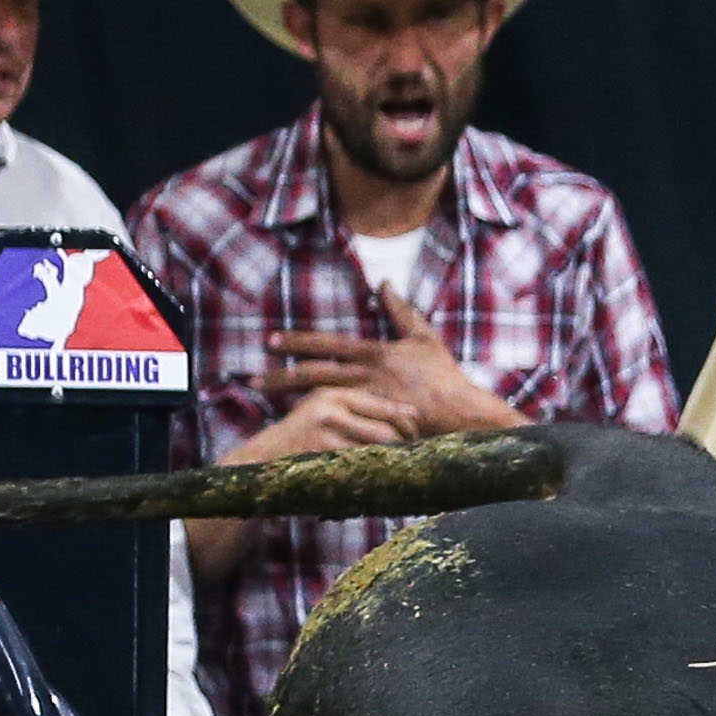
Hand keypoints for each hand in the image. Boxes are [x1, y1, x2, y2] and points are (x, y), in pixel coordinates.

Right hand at [229, 374, 416, 464]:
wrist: (258, 464)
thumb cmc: (300, 443)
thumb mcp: (322, 416)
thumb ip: (355, 413)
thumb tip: (410, 415)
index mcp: (333, 393)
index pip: (385, 406)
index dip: (409, 422)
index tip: (420, 436)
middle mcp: (330, 405)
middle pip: (389, 428)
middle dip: (406, 447)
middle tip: (416, 460)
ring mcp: (325, 430)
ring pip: (379, 449)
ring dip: (394, 464)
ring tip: (404, 473)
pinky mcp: (322, 453)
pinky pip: (362, 467)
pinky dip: (376, 477)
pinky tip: (383, 485)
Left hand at [266, 286, 523, 437]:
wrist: (462, 413)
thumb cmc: (444, 376)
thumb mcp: (424, 336)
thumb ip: (401, 310)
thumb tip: (384, 283)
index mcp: (375, 353)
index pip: (327, 345)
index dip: (297, 343)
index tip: (271, 341)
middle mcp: (367, 376)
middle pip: (316, 374)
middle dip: (282, 375)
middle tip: (253, 379)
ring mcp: (369, 403)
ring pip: (322, 400)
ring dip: (292, 401)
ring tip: (268, 406)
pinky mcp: (375, 427)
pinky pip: (340, 426)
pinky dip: (318, 428)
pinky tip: (297, 432)